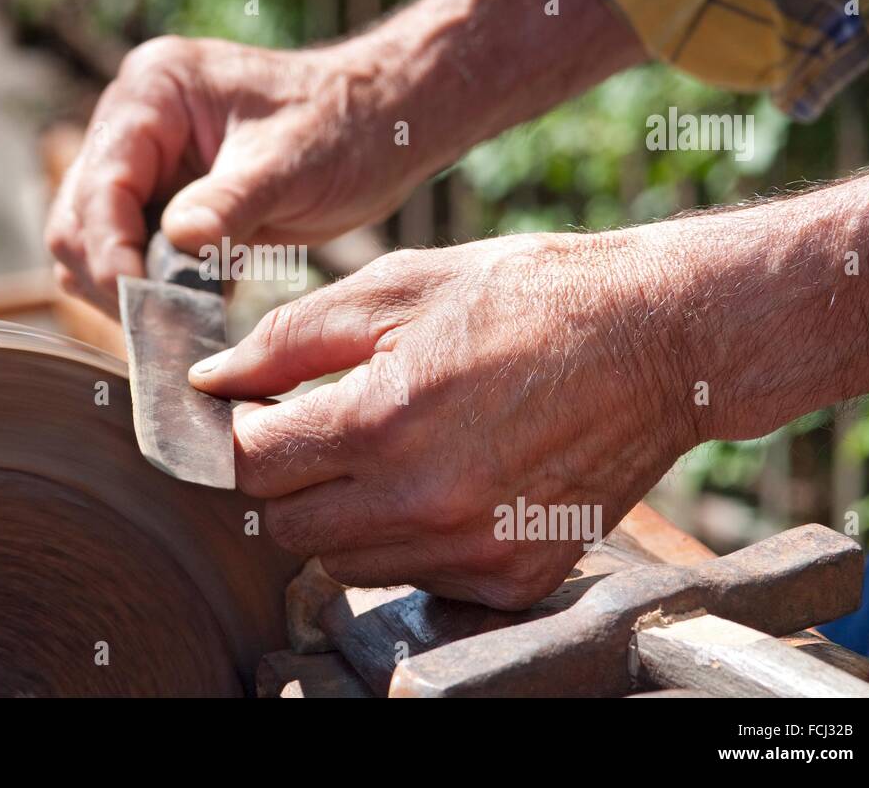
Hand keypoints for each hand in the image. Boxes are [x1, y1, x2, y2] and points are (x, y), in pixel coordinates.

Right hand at [43, 35, 437, 314]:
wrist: (383, 125)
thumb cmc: (347, 126)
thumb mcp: (293, 164)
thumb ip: (230, 203)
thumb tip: (173, 245)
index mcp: (155, 91)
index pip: (101, 183)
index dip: (112, 250)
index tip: (143, 305)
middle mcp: (134, 123)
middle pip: (79, 218)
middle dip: (113, 275)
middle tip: (163, 325)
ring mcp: (144, 164)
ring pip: (91, 245)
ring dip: (126, 288)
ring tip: (180, 318)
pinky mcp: (161, 202)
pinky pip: (128, 257)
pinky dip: (149, 289)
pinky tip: (192, 308)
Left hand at [189, 230, 696, 607]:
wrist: (657, 338)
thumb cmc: (525, 296)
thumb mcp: (397, 287)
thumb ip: (287, 339)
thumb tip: (211, 382)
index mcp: (381, 422)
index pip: (252, 466)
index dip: (240, 435)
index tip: (256, 413)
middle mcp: (423, 503)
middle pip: (287, 528)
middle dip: (285, 478)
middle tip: (318, 428)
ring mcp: (473, 551)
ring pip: (345, 564)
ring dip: (342, 515)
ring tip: (388, 451)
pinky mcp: (514, 579)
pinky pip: (417, 579)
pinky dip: (408, 541)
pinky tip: (443, 481)